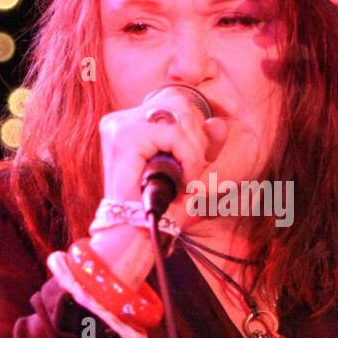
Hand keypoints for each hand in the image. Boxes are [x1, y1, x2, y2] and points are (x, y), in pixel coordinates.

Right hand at [96, 87, 229, 230]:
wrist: (133, 237)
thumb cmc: (160, 208)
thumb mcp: (189, 170)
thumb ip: (205, 145)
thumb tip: (219, 123)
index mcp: (128, 123)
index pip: (173, 100)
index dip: (195, 127)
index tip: (194, 162)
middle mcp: (119, 119)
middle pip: (178, 100)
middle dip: (196, 136)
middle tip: (192, 171)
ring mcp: (119, 126)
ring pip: (179, 115)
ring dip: (193, 150)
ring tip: (186, 178)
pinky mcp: (125, 137)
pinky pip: (175, 134)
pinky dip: (189, 157)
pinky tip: (183, 180)